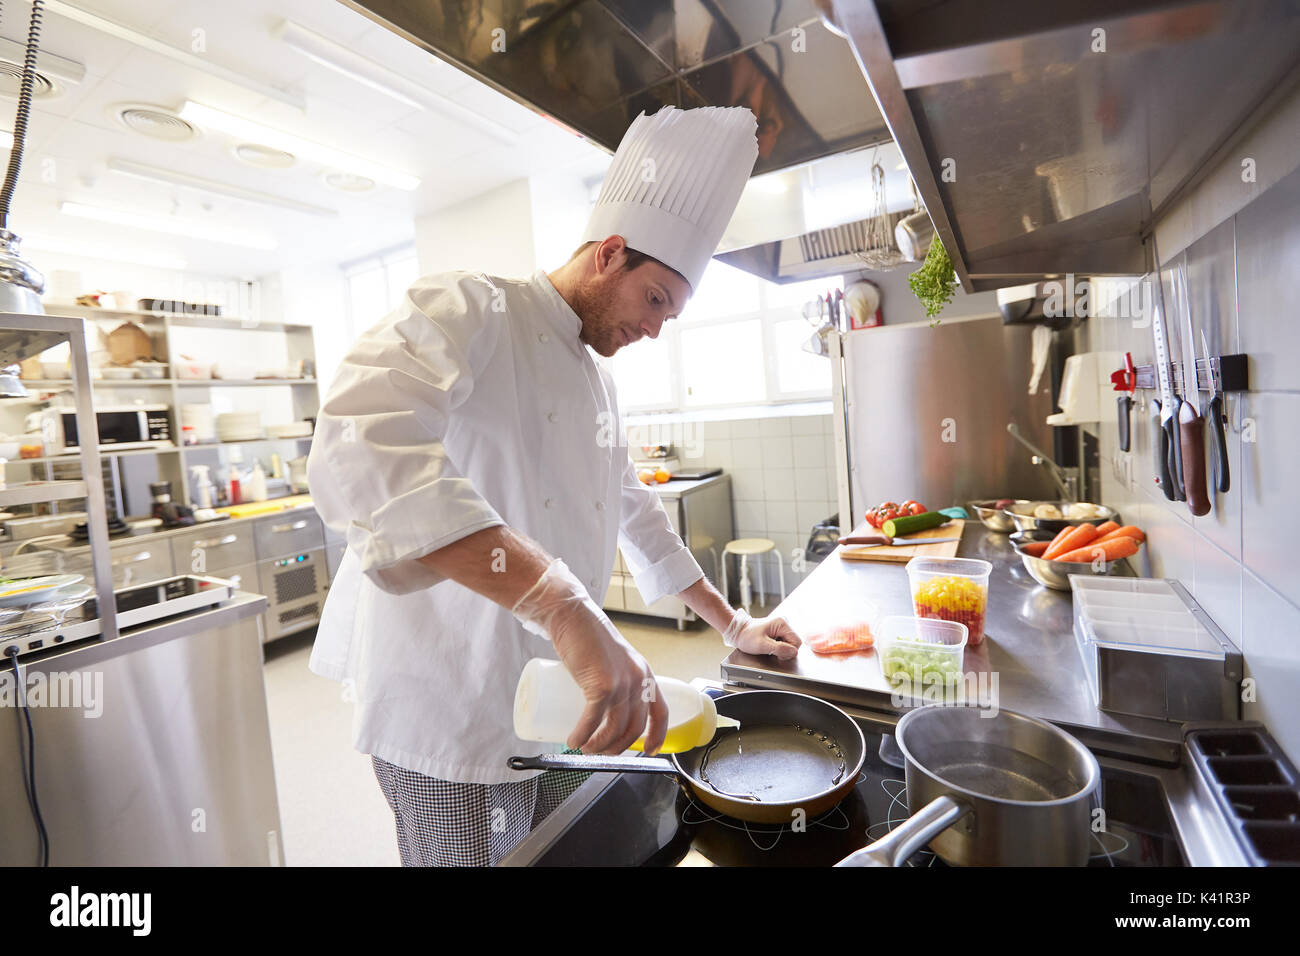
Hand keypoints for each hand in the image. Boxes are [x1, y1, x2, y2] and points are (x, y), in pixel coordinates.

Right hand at [512, 559, 668, 754]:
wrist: (572, 616)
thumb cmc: (587, 636)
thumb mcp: (613, 660)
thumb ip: (615, 679)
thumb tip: (604, 709)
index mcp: (645, 673)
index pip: (660, 712)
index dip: (657, 735)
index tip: (648, 750)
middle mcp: (639, 680)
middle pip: (634, 727)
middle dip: (617, 747)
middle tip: (601, 752)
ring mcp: (621, 683)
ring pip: (614, 729)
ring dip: (598, 745)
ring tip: (584, 748)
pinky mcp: (601, 685)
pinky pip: (593, 720)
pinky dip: (582, 735)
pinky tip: (574, 741)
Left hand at [723, 609, 800, 659]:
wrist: (738, 633)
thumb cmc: (746, 637)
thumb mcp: (762, 645)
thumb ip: (779, 648)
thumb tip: (793, 652)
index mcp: (782, 624)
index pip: (796, 642)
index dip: (788, 651)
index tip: (777, 653)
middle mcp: (784, 623)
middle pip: (794, 643)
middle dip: (785, 650)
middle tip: (772, 651)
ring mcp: (781, 627)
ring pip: (790, 644)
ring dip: (781, 649)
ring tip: (770, 648)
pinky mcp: (778, 631)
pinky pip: (785, 642)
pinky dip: (779, 647)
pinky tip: (770, 646)